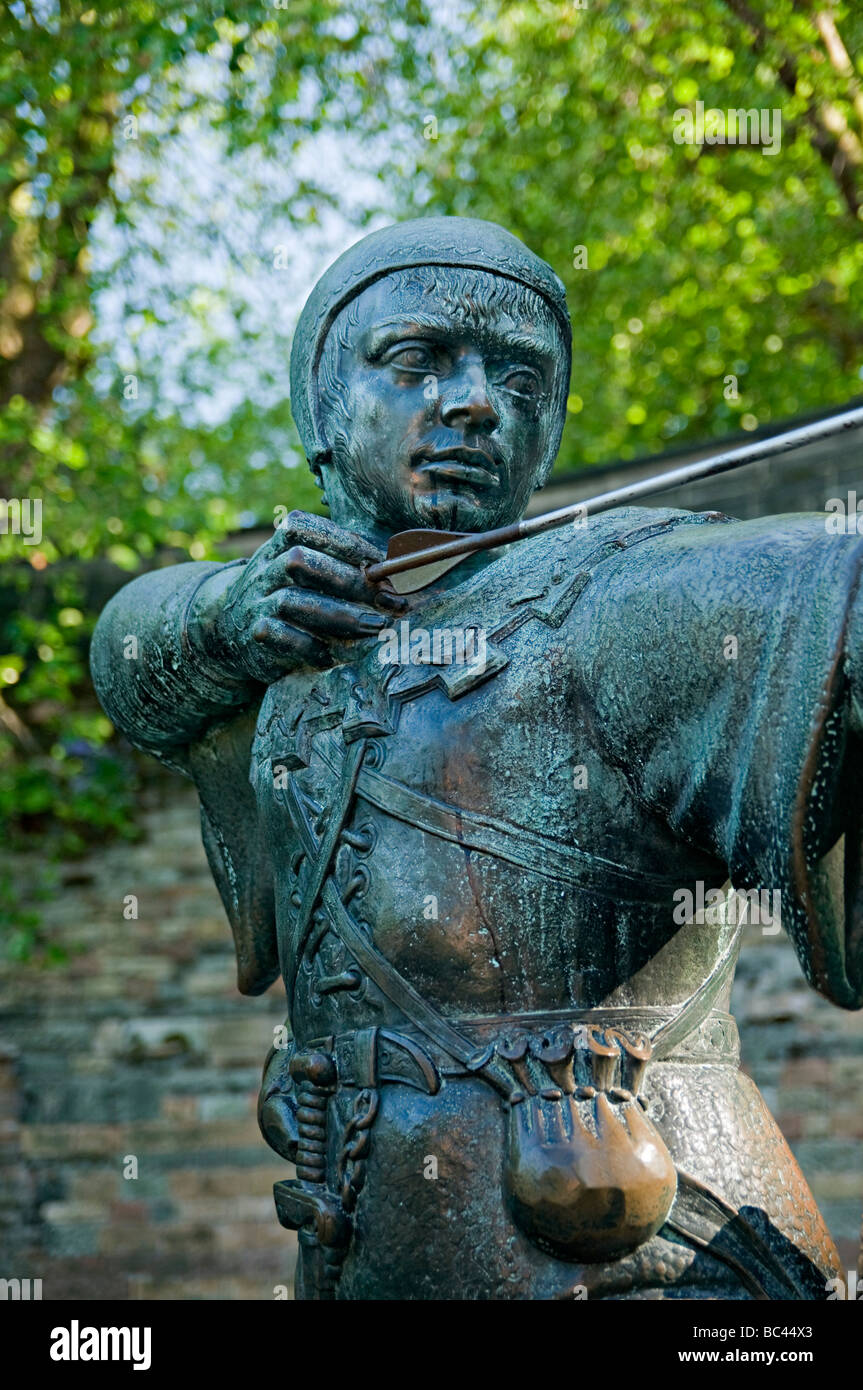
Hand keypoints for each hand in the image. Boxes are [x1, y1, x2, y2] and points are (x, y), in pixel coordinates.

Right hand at [200, 511, 406, 683]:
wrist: (228, 626)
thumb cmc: (287, 591)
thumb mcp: (304, 568)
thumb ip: (338, 560)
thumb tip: (395, 564)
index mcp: (278, 543)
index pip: (305, 528)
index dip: (345, 542)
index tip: (381, 562)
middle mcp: (264, 569)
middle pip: (300, 562)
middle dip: (349, 580)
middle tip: (388, 599)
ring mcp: (256, 601)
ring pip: (293, 602)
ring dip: (340, 615)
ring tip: (376, 627)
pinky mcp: (255, 634)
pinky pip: (279, 636)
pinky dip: (309, 646)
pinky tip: (332, 656)